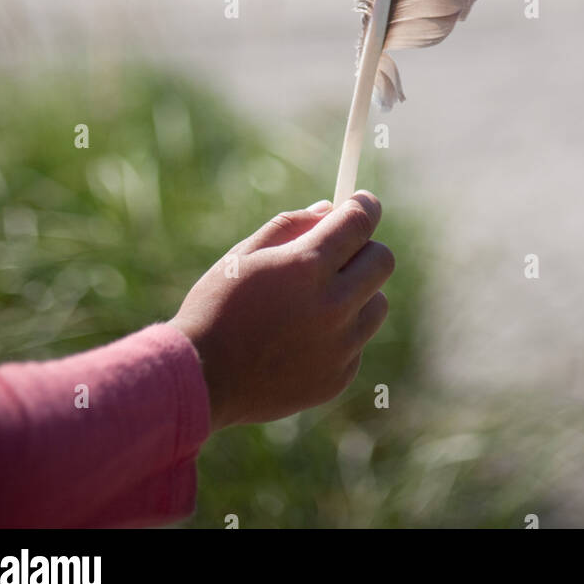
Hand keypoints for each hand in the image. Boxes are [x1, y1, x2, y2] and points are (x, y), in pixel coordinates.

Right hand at [170, 191, 393, 430]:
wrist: (201, 381)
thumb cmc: (216, 307)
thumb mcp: (244, 254)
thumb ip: (291, 225)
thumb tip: (330, 209)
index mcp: (306, 267)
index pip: (359, 223)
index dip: (364, 206)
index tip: (362, 203)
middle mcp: (332, 306)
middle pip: (382, 260)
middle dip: (364, 248)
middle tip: (338, 253)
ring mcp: (340, 346)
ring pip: (377, 303)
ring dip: (357, 293)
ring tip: (314, 303)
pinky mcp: (339, 377)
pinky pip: (358, 342)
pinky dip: (341, 333)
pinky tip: (301, 339)